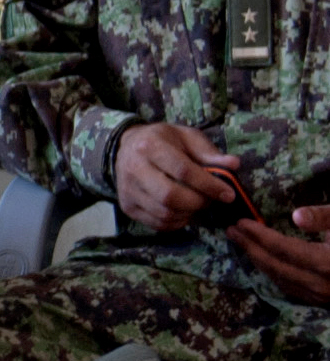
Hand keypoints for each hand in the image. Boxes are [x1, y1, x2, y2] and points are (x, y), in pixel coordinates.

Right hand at [113, 123, 241, 231]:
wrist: (127, 146)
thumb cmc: (163, 141)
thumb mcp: (186, 137)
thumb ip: (209, 153)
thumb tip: (234, 165)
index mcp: (149, 146)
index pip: (183, 171)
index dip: (209, 185)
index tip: (228, 194)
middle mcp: (133, 168)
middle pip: (170, 196)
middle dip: (199, 203)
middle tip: (211, 200)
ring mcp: (128, 190)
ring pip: (164, 213)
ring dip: (189, 214)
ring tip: (198, 204)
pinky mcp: (127, 206)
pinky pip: (157, 223)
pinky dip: (177, 222)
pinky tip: (184, 211)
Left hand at [232, 208, 329, 305]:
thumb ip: (323, 218)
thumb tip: (296, 216)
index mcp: (327, 263)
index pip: (283, 249)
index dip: (259, 235)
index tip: (240, 222)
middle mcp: (320, 283)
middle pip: (275, 265)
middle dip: (250, 247)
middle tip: (231, 230)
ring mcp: (319, 295)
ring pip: (279, 278)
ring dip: (257, 260)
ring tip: (240, 242)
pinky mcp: (318, 300)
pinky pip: (287, 286)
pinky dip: (270, 271)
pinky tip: (260, 260)